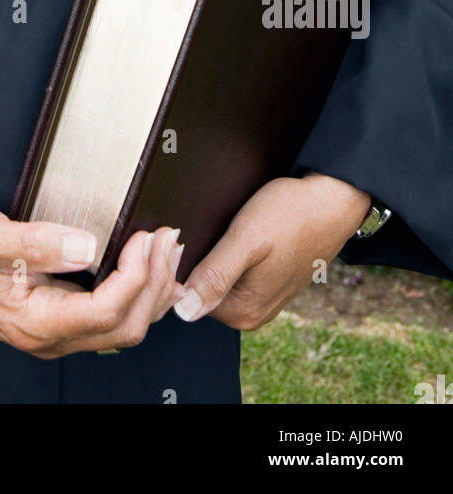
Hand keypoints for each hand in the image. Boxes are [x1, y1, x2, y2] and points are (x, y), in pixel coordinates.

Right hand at [0, 201, 186, 357]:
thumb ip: (36, 242)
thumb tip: (87, 245)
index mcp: (33, 322)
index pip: (105, 311)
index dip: (135, 276)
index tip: (146, 238)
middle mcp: (47, 337)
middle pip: (124, 327)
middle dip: (154, 284)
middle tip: (167, 239)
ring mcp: (52, 332)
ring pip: (121, 328)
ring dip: (150, 291)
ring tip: (165, 251)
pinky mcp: (55, 319)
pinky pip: (108, 320)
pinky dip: (135, 296)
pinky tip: (145, 271)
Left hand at [172, 172, 370, 329]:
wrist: (333, 200)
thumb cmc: (291, 214)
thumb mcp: (247, 240)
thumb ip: (216, 276)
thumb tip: (184, 312)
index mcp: (243, 312)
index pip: (187, 298)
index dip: (181, 267)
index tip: (185, 239)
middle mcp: (253, 314)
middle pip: (202, 290)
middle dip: (198, 261)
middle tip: (209, 226)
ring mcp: (264, 298)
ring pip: (218, 278)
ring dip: (214, 254)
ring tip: (226, 226)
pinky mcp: (271, 280)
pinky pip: (236, 271)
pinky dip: (231, 252)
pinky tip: (241, 232)